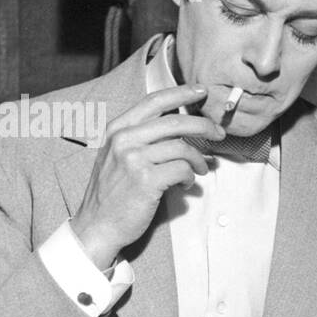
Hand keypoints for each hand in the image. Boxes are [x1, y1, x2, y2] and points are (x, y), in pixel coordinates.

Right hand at [70, 84, 224, 269]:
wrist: (97, 224)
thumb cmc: (113, 192)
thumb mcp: (118, 156)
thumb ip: (142, 138)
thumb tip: (181, 129)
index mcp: (118, 129)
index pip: (154, 100)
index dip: (182, 92)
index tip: (202, 91)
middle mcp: (124, 139)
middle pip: (176, 121)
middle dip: (204, 126)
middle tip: (218, 133)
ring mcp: (134, 159)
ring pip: (183, 147)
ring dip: (199, 159)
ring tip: (202, 169)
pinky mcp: (146, 180)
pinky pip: (182, 169)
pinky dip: (190, 177)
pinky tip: (186, 184)